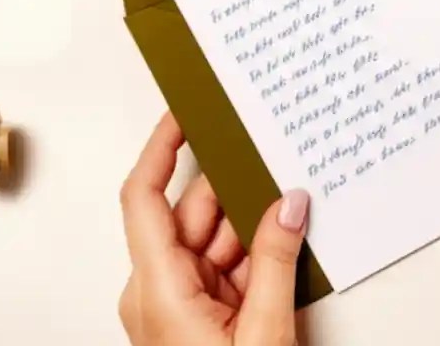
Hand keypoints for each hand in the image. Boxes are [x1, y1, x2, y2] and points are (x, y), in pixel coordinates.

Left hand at [119, 113, 310, 345]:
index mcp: (159, 289)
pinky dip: (252, 256)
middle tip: (277, 161)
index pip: (144, 198)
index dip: (160, 149)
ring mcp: (174, 303)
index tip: (182, 115)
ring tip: (295, 208)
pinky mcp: (192, 315)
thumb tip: (289, 205)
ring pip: (212, 241)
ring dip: (252, 229)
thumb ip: (277, 264)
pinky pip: (221, 267)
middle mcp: (156, 291)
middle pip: (191, 216)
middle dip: (237, 192)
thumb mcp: (264, 334)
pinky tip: (285, 247)